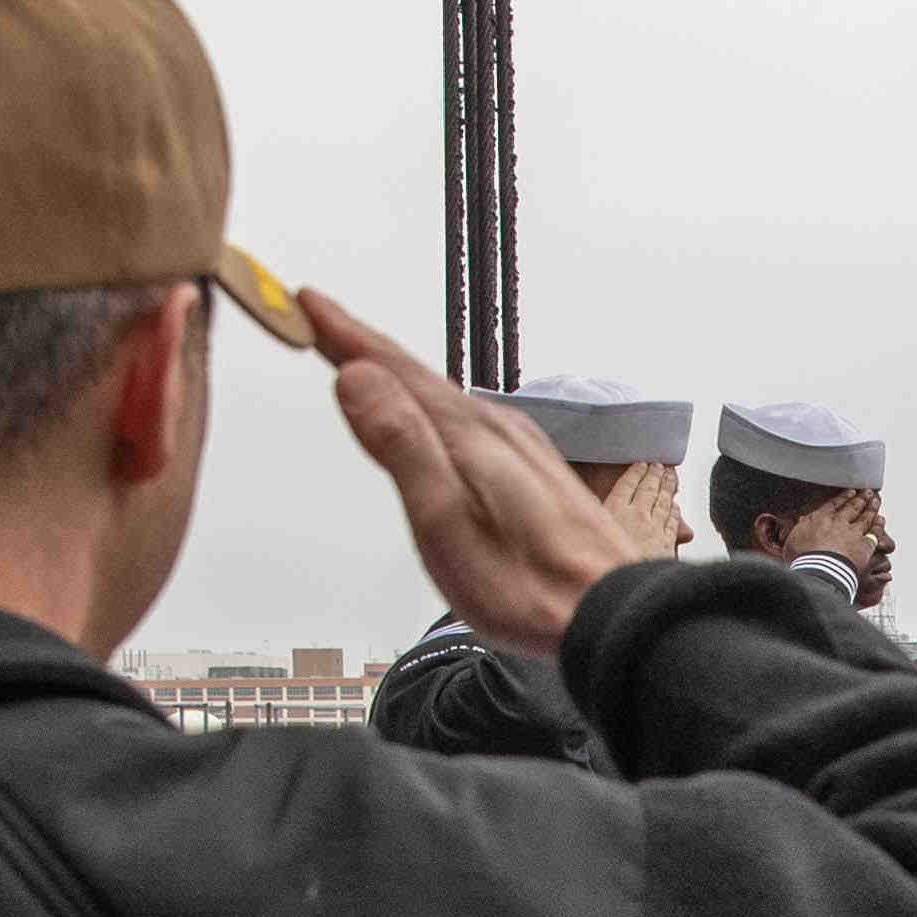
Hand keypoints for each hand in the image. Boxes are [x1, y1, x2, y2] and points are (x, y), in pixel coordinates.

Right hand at [301, 287, 624, 661]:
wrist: (610, 614)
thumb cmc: (528, 587)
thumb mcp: (446, 523)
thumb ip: (402, 446)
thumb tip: (358, 378)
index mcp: (468, 435)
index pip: (392, 369)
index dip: (344, 334)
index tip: (305, 302)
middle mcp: (498, 430)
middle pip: (416, 376)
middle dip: (363, 346)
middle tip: (319, 319)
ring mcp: (519, 449)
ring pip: (443, 397)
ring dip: (397, 374)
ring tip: (362, 360)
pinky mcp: (531, 473)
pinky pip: (466, 421)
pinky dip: (432, 407)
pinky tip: (432, 418)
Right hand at [776, 490, 890, 591]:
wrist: (819, 572)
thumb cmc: (803, 559)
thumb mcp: (793, 540)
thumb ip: (801, 527)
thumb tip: (803, 520)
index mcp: (821, 519)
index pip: (834, 504)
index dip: (844, 497)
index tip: (851, 492)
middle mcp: (839, 523)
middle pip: (853, 507)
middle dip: (861, 498)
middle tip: (868, 492)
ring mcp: (853, 534)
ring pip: (865, 517)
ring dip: (872, 508)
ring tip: (876, 501)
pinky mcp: (864, 547)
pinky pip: (874, 533)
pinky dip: (878, 526)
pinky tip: (881, 521)